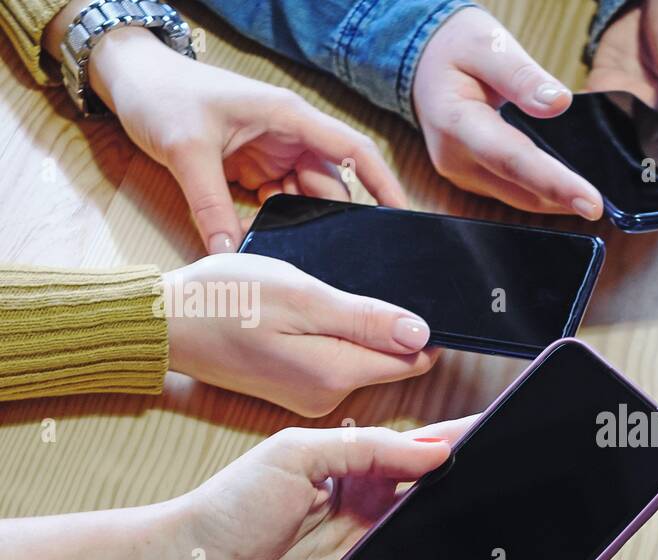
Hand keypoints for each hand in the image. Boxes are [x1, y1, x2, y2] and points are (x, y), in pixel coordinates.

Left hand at [82, 27, 405, 252]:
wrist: (130, 79)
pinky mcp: (256, 169)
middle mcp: (290, 136)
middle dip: (329, 220)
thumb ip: (209, 206)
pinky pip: (278, 204)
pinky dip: (273, 223)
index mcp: (290, 118)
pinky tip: (260, 237)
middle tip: (325, 256)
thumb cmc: (162, 95)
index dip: (384, 185)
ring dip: (296, 224)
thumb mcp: (185, 151)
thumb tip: (229, 255)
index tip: (403, 218)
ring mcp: (274, 154)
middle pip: (331, 186)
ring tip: (283, 248)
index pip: (354, 151)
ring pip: (305, 199)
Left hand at [159, 420, 472, 559]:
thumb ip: (366, 448)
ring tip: (503, 526)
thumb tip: (434, 449)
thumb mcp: (294, 456)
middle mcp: (366, 515)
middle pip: (433, 500)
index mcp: (354, 472)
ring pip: (428, 547)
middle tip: (514, 481)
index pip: (418, 452)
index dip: (457, 441)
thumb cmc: (226, 509)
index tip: (498, 430)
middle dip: (471, 489)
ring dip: (458, 540)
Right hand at [164, 254, 436, 416]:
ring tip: (326, 298)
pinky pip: (334, 360)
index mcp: (336, 375)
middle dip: (390, 326)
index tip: (425, 298)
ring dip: (358, 328)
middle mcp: (329, 397)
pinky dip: (332, 336)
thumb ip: (364, 318)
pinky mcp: (295, 387)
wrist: (164, 321)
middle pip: (389, 360)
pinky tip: (309, 314)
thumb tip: (421, 334)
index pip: (412, 360)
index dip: (426, 330)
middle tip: (359, 288)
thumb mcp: (301, 297)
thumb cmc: (223, 300)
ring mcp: (311, 396)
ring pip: (361, 358)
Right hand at [413, 7, 601, 217]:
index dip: (555, 184)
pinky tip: (564, 187)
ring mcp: (461, 172)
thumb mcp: (487, 44)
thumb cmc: (455, 49)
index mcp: (456, 122)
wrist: (422, 61)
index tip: (591, 203)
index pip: (513, 160)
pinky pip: (511, 192)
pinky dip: (540, 192)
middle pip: (518, 190)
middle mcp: (455, 158)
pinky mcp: (470, 177)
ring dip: (553, 201)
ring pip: (516, 198)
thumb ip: (522, 75)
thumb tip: (558, 104)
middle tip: (601, 207)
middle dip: (561, 201)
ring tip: (590, 200)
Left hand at [587, 0, 657, 138]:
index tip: (642, 143)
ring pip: (617, 135)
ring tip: (582, 140)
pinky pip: (593, 111)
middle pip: (647, 147)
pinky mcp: (609, 92)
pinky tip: (566, 116)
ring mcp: (637, 106)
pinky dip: (580, 116)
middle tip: (610, 144)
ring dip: (600, 137)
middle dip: (627, 148)